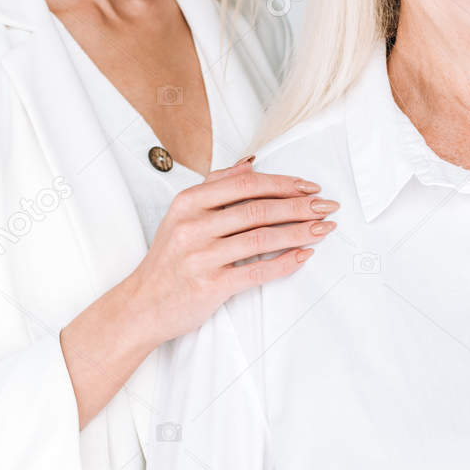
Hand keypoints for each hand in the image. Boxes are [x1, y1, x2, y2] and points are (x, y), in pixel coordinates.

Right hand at [126, 158, 337, 343]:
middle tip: (327, 207)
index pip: (246, 185)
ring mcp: (201, 256)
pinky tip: (304, 256)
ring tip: (323, 229)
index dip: (283, 184)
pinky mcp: (210, 286)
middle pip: (258, 210)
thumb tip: (251, 164)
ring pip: (262, 239)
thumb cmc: (168, 259)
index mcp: (188, 202)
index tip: (310, 187)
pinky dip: (284, 263)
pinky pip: (257, 272)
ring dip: (299, 232)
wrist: (142, 305)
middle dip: (299, 206)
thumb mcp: (182, 214)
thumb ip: (215, 186)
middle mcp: (193, 226)